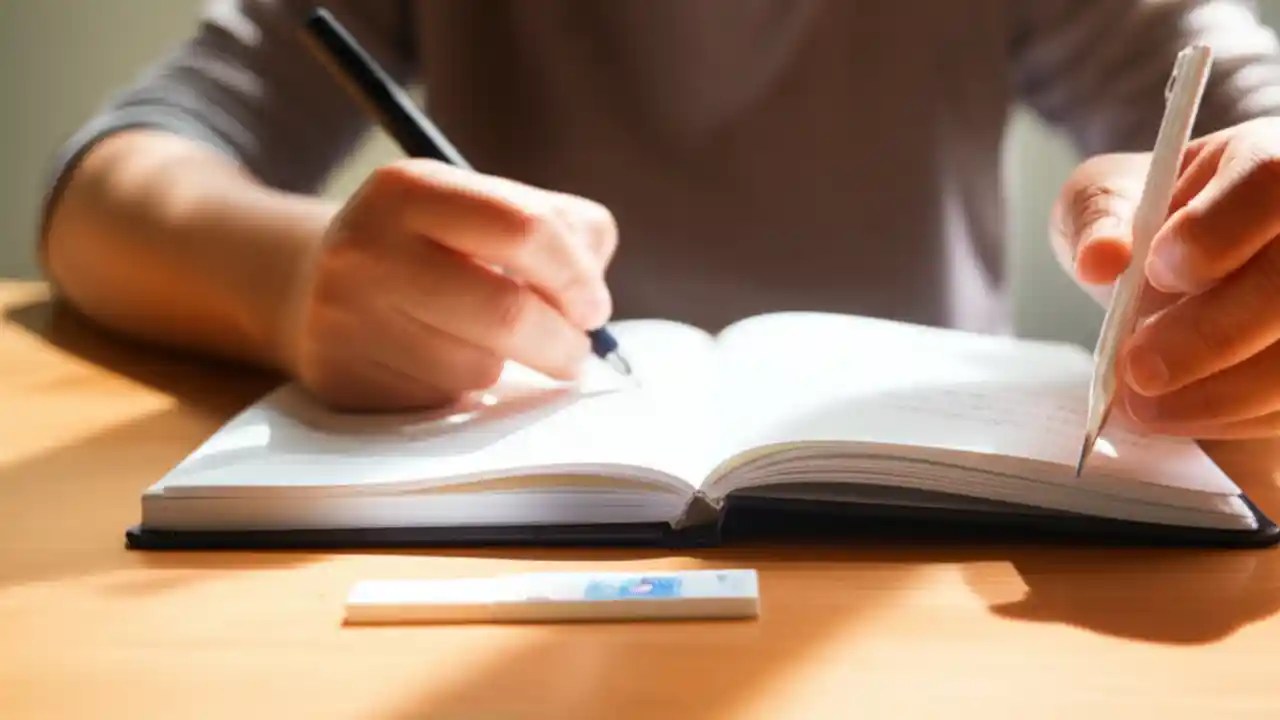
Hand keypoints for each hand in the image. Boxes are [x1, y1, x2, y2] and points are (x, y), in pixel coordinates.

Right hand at [289, 159, 616, 410]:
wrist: (313, 285)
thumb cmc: (433, 247)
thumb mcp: (484, 207)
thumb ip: (561, 227)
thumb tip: (593, 286)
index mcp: (410, 188)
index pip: (524, 229)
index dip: (576, 277)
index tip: (593, 307)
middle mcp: (367, 248)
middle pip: (506, 312)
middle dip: (561, 343)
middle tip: (575, 353)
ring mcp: (345, 318)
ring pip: (475, 367)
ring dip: (505, 368)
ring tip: (487, 345)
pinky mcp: (342, 378)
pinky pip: (439, 403)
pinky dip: (461, 392)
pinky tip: (440, 364)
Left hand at [1054, 118, 1279, 438]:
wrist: (1186, 264)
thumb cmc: (1152, 221)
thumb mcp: (1109, 199)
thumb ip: (1099, 219)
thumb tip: (1099, 260)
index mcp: (1271, 159)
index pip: (1269, 178)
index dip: (1214, 231)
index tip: (1156, 272)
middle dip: (1212, 334)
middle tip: (1138, 368)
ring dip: (1223, 392)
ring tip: (1144, 406)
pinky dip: (1238, 417)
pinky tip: (1183, 415)